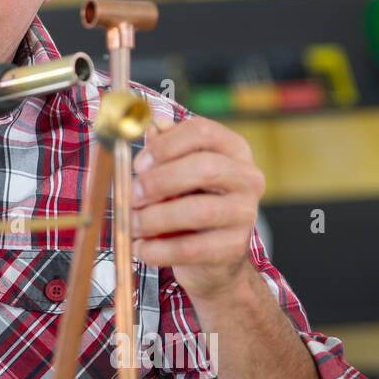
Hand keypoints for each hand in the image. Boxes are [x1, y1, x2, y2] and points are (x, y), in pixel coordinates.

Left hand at [129, 115, 265, 299]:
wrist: (213, 251)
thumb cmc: (190, 199)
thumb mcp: (178, 170)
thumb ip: (164, 148)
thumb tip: (151, 127)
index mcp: (232, 149)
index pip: (202, 132)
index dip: (165, 145)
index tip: (138, 164)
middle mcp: (246, 178)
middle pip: (204, 167)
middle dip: (159, 181)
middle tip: (131, 195)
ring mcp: (244, 213)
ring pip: (198, 211)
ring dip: (155, 218)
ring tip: (132, 224)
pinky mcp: (234, 247)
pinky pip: (191, 248)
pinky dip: (159, 250)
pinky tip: (141, 248)